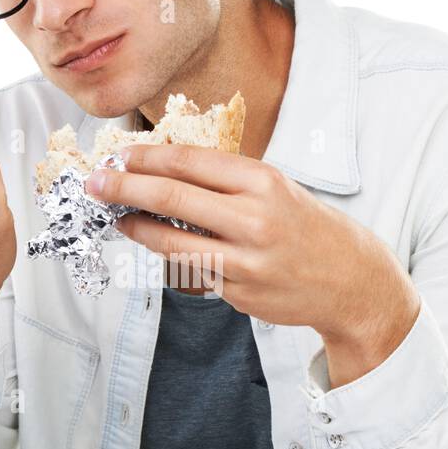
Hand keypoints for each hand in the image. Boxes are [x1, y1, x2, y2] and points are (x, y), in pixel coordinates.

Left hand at [87, 144, 419, 386]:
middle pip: (172, 197)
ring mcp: (245, 261)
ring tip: (119, 218)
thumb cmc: (307, 227)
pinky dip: (169, 256)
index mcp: (263, 182)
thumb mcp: (277, 188)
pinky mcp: (238, 292)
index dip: (147, 157)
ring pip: (172, 242)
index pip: (190, 162)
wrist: (350, 281)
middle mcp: (253, 219)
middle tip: (96, 184)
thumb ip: (227, 180)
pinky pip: (190, 271)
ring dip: (137, 228)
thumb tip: (164, 169)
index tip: (119, 156)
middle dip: (126, 188)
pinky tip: (157, 244)